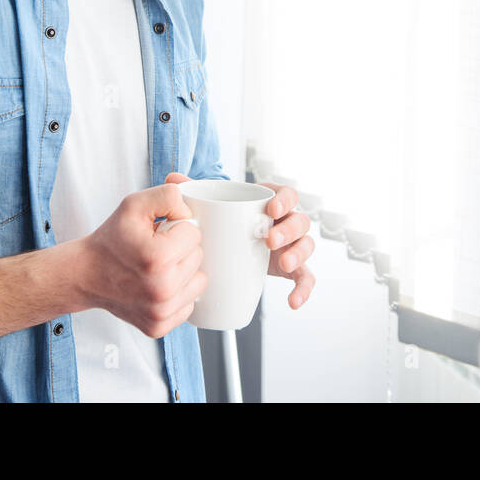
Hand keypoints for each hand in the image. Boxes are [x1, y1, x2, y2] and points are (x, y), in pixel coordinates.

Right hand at [79, 183, 206, 338]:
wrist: (86, 274)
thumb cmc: (111, 239)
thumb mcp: (134, 204)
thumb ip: (167, 195)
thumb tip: (189, 209)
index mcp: (158, 258)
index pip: (194, 233)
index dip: (177, 227)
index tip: (159, 232)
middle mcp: (162, 290)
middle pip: (198, 257)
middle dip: (181, 248)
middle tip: (156, 248)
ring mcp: (160, 313)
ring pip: (198, 281)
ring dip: (183, 271)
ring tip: (158, 267)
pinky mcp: (158, 327)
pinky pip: (188, 305)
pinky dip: (177, 294)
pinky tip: (157, 285)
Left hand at [164, 173, 315, 309]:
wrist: (232, 244)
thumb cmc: (225, 219)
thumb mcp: (212, 204)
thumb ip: (195, 190)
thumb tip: (172, 178)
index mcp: (272, 202)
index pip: (288, 194)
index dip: (285, 200)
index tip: (271, 209)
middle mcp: (286, 221)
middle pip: (300, 220)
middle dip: (289, 229)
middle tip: (269, 239)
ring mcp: (291, 245)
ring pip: (306, 245)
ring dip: (299, 254)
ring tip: (284, 263)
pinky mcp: (291, 268)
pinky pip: (306, 278)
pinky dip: (304, 289)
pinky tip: (293, 302)